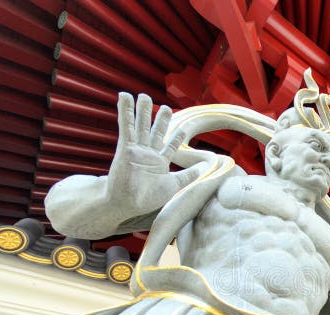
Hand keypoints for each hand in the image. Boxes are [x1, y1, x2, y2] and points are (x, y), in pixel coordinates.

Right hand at [108, 93, 199, 212]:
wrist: (128, 203)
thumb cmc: (147, 199)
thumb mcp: (173, 185)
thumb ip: (187, 175)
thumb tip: (205, 169)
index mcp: (159, 163)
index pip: (170, 146)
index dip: (176, 138)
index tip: (182, 129)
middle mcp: (148, 154)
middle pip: (155, 132)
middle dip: (160, 120)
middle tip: (165, 107)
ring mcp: (136, 149)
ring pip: (141, 125)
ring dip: (142, 111)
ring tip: (143, 96)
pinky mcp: (125, 146)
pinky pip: (126, 125)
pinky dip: (125, 111)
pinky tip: (124, 97)